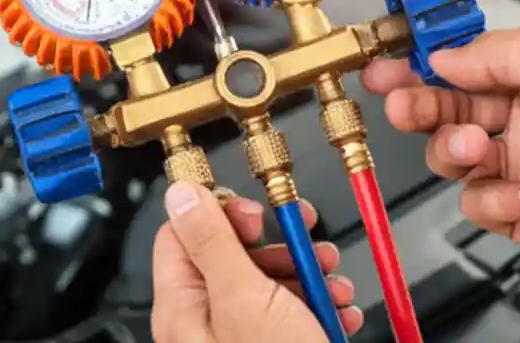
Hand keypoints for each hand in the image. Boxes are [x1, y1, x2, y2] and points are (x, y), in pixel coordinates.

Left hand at [152, 182, 363, 342]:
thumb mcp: (245, 300)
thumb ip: (213, 242)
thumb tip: (180, 192)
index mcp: (181, 308)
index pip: (182, 235)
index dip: (220, 212)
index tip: (258, 212)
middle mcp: (204, 326)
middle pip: (230, 256)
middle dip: (278, 244)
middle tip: (307, 241)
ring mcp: (239, 341)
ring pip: (266, 285)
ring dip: (307, 274)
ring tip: (333, 283)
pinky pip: (289, 317)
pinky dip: (318, 308)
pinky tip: (340, 313)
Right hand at [364, 6, 519, 270]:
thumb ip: (489, 48)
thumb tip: (441, 57)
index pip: (456, 67)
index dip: (415, 66)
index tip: (384, 67)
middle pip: (440, 112)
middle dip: (415, 107)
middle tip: (404, 104)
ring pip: (449, 161)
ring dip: (455, 152)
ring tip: (480, 147)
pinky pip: (481, 207)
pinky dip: (501, 199)